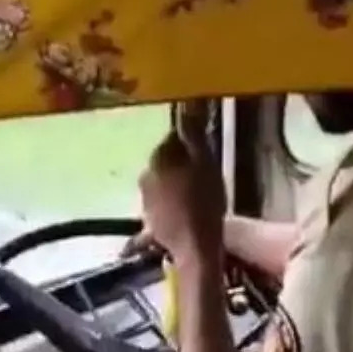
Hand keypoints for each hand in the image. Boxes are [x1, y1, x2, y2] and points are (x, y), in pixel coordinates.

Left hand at [136, 100, 225, 263]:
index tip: (207, 156)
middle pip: (167, 162)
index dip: (192, 145)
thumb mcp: (208, 164)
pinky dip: (172, 206)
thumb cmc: (206, 202)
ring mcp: (145, 198)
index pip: (175, 138)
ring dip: (177, 187)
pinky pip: (162, 205)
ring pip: (164, 184)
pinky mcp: (148, 219)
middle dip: (182, 166)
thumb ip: (195, 135)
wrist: (194, 247)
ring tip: (198, 199)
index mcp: (160, 156)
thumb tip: (188, 104)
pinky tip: (187, 216)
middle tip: (205, 178)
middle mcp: (146, 173)